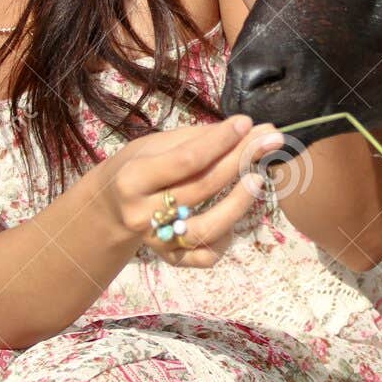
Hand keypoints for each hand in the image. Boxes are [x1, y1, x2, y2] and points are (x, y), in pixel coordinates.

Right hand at [99, 116, 284, 266]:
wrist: (111, 206)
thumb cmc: (141, 165)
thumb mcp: (159, 145)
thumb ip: (201, 139)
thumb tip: (249, 127)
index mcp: (133, 179)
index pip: (187, 160)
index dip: (220, 141)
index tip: (246, 123)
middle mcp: (142, 215)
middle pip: (202, 188)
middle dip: (240, 160)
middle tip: (269, 139)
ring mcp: (157, 241)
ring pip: (207, 229)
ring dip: (239, 203)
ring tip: (258, 177)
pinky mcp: (171, 258)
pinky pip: (205, 257)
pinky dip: (224, 241)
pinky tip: (234, 219)